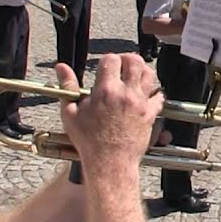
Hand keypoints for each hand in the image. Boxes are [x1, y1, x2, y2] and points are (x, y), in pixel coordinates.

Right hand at [55, 54, 163, 169]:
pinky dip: (155, 93)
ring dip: (143, 71)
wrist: (109, 163)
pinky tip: (147, 94)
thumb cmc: (88, 141)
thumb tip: (60, 67)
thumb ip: (67, 86)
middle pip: (134, 62)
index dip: (107, 60)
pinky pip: (159, 97)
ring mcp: (140, 103)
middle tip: (123, 64)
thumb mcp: (70, 113)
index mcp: (105, 90)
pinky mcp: (150, 115)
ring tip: (134, 75)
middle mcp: (126, 94)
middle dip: (128, 59)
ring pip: (149, 75)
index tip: (104, 66)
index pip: (111, 60)